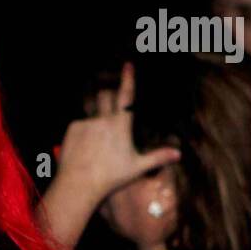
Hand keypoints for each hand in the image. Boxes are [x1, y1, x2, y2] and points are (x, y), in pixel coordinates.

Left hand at [57, 61, 181, 205]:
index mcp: (121, 125)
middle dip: (107, 98)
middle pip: (105, 96)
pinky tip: (83, 151)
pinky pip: (79, 125)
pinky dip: (82, 134)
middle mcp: (104, 119)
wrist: (79, 185)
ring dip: (94, 123)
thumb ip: (158, 157)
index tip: (128, 65)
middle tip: (108, 116)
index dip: (128, 78)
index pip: (126, 96)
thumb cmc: (110, 177)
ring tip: (94, 146)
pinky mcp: (72, 128)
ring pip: (92, 114)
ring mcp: (87, 122)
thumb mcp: (137, 167)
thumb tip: (178, 154)